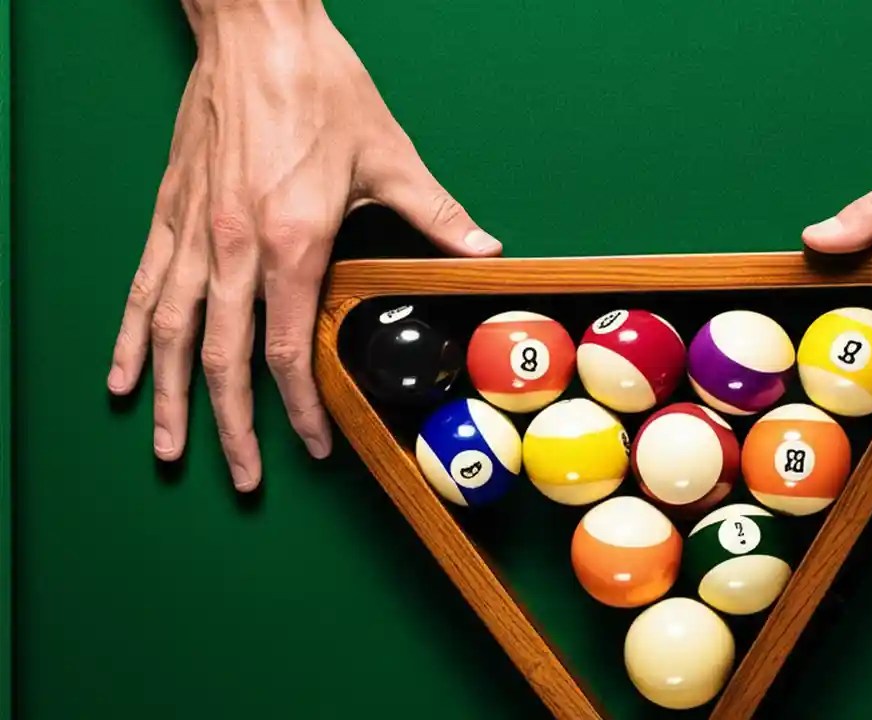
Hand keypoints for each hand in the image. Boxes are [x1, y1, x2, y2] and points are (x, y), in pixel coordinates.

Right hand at [107, 0, 502, 491]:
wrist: (256, 31)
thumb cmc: (320, 87)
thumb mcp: (390, 155)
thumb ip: (435, 215)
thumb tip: (482, 249)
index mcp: (293, 241)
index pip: (288, 350)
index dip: (299, 409)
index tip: (314, 445)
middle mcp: (233, 246)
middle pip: (225, 360)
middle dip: (232, 428)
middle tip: (242, 477)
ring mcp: (194, 232)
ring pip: (171, 335)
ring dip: (172, 398)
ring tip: (169, 448)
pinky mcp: (170, 213)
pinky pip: (143, 289)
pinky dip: (131, 338)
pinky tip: (123, 377)